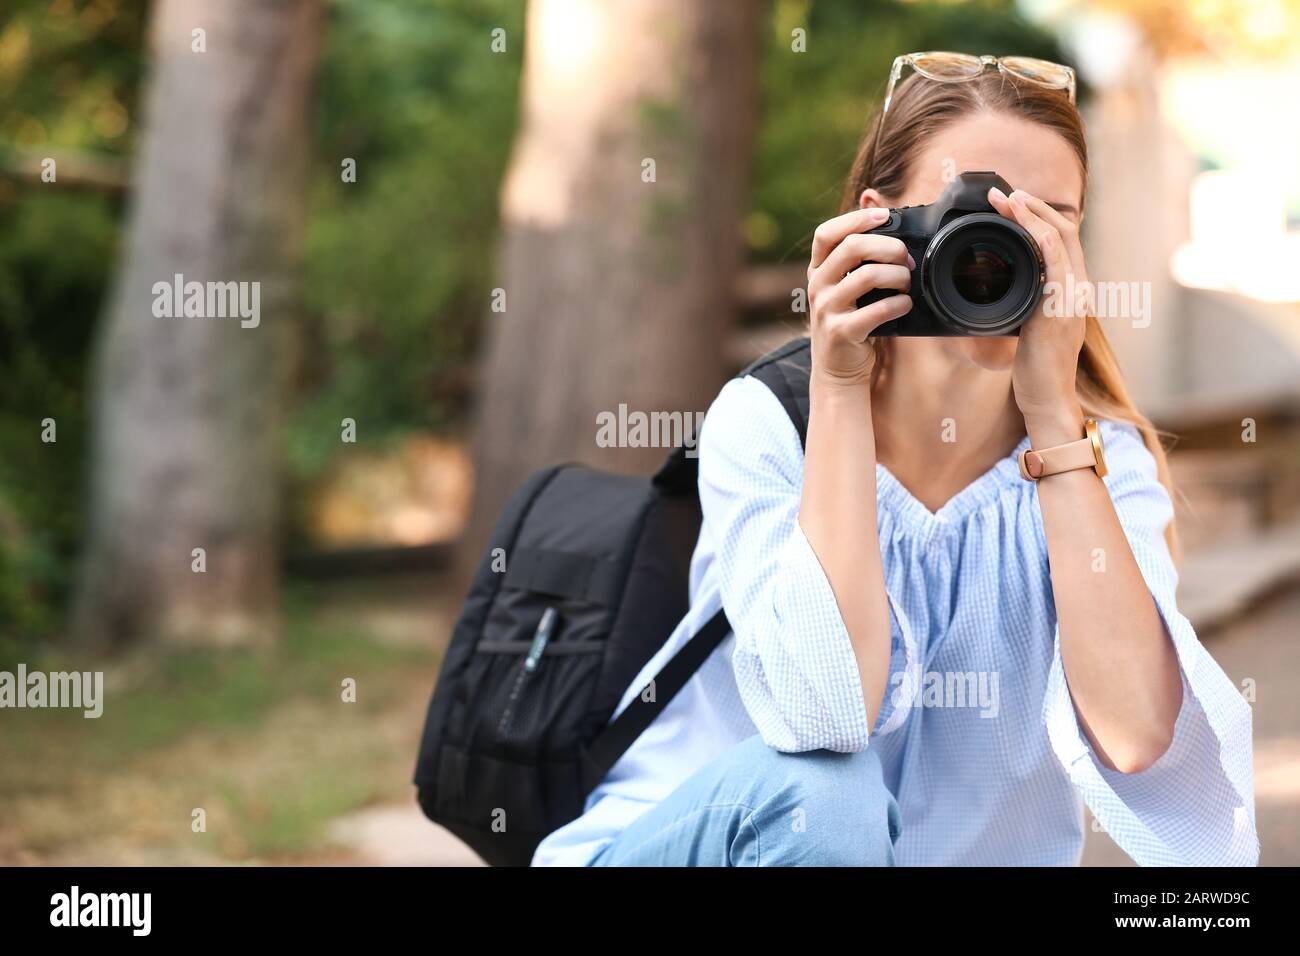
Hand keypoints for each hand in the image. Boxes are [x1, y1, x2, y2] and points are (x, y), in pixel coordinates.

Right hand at [806, 206, 913, 389]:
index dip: (855, 219)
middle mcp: (817, 286)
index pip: (826, 233)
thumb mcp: (844, 289)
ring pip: (868, 275)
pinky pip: (879, 310)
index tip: (884, 215)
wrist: (837, 370)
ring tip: (907, 284)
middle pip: (852, 246)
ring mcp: (826, 309)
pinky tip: (905, 305)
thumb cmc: (850, 323)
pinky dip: (900, 304)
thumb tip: (893, 233)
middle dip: (889, 247)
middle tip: (906, 259)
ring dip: (898, 276)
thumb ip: (857, 264)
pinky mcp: (841, 331)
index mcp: (818, 270)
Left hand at [988, 187, 1087, 441]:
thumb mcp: (1033, 325)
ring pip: (1061, 241)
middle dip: (1033, 206)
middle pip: (1065, 231)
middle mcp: (1078, 289)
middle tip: (1003, 193)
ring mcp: (1072, 298)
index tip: (1012, 201)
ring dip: (1033, 215)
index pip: (1063, 239)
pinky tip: (1028, 226)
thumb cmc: (1038, 368)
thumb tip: (1012, 286)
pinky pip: (1055, 266)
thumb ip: (1031, 302)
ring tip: (1007, 199)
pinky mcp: (1060, 311)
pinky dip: (1042, 241)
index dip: (1039, 215)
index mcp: (1072, 290)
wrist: (1048, 400)